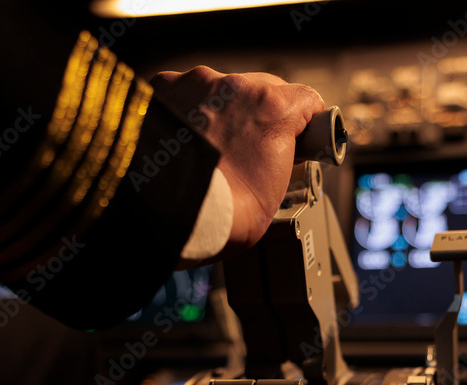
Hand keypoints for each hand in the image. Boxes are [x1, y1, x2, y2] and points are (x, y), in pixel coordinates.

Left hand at [151, 67, 324, 257]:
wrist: (164, 216)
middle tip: (248, 152)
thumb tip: (272, 155)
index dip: (302, 123)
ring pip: (219, 92)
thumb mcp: (274, 195)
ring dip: (219, 116)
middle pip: (260, 91)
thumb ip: (281, 157)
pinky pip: (184, 95)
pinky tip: (183, 144)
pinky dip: (186, 116)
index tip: (296, 137)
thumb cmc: (220, 215)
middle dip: (258, 118)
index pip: (304, 100)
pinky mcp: (162, 90)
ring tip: (208, 153)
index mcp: (270, 108)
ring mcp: (194, 85)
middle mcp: (232, 87)